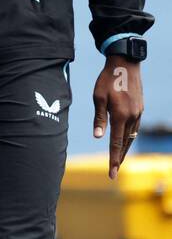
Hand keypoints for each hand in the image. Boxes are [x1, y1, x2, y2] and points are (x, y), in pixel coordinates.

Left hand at [93, 55, 142, 179]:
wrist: (125, 65)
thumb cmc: (107, 79)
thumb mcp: (98, 97)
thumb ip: (99, 118)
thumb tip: (99, 137)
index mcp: (121, 115)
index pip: (116, 143)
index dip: (113, 159)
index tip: (112, 173)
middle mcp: (132, 117)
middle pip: (125, 143)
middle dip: (119, 159)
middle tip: (114, 172)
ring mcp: (138, 114)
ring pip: (131, 137)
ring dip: (124, 149)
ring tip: (118, 161)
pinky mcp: (139, 109)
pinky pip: (134, 128)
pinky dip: (128, 137)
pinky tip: (124, 141)